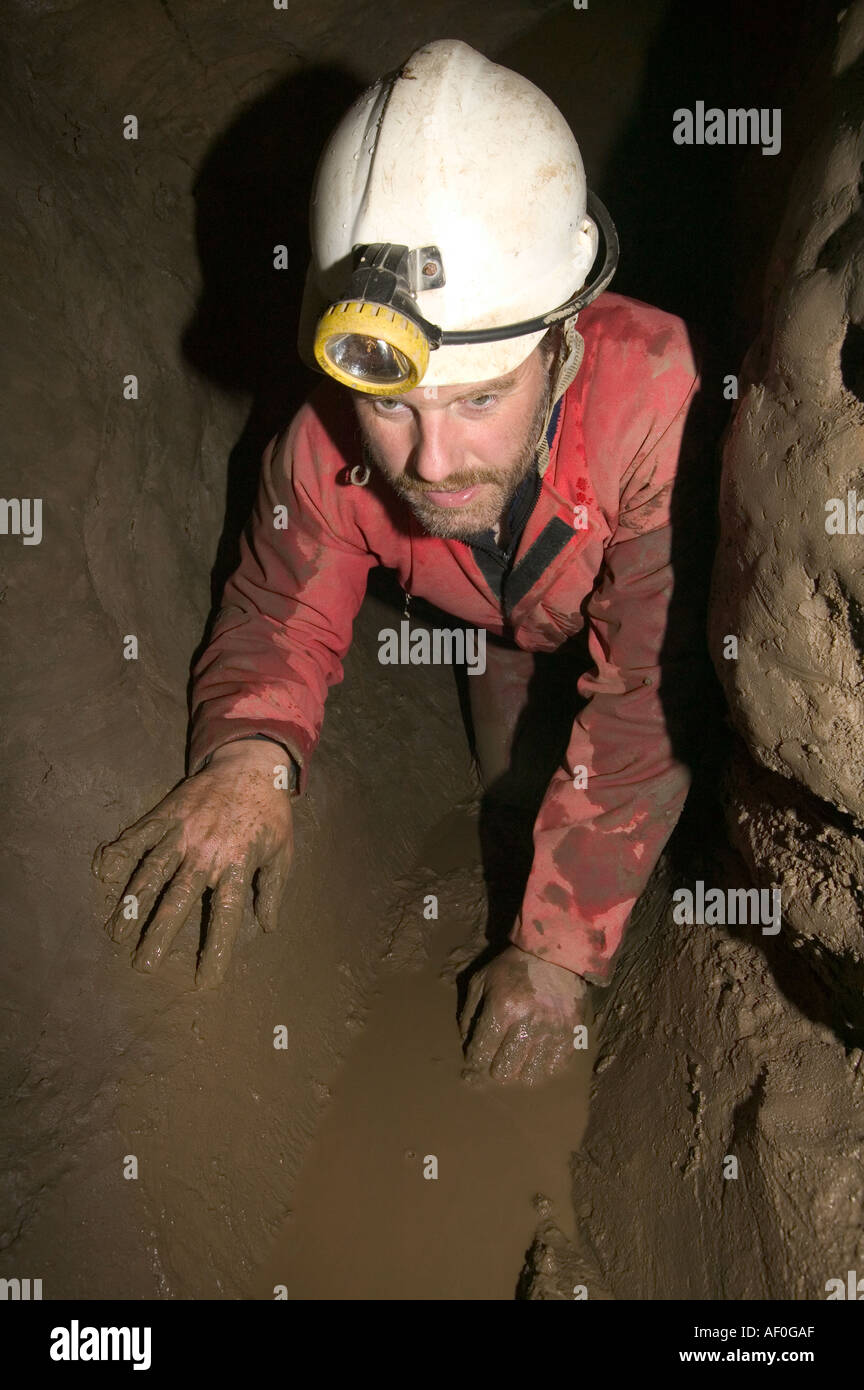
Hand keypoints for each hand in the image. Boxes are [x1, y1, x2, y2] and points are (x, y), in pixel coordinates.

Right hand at [92, 739, 294, 987]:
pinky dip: (118, 854)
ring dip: (132, 906)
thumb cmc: (270, 813)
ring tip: (116, 934)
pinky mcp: (165, 815)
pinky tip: (101, 873)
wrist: (252, 763)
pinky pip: (137, 837)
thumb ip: (273, 890)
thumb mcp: (283, 852)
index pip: (225, 916)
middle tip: (142, 966)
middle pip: (177, 900)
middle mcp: (206, 852)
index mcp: (238, 865)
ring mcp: (182, 833)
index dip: (215, 949)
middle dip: (158, 935)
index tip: (204, 981)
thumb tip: (267, 928)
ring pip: (151, 874)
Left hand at [459, 944, 587, 1085]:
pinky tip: (537, 1053)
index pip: (481, 1053)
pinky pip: (555, 1067)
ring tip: (518, 1058)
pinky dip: (544, 1065)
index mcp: (502, 1008)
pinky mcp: (572, 1033)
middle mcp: (528, 1022)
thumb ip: (468, 1013)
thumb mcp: (482, 980)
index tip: (476, 1058)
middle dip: (495, 1067)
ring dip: (520, 1070)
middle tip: (497, 1058)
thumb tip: (466, 1044)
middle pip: (504, 1070)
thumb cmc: (513, 967)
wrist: (555, 953)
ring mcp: (553, 1030)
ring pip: (530, 1075)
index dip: (475, 1060)